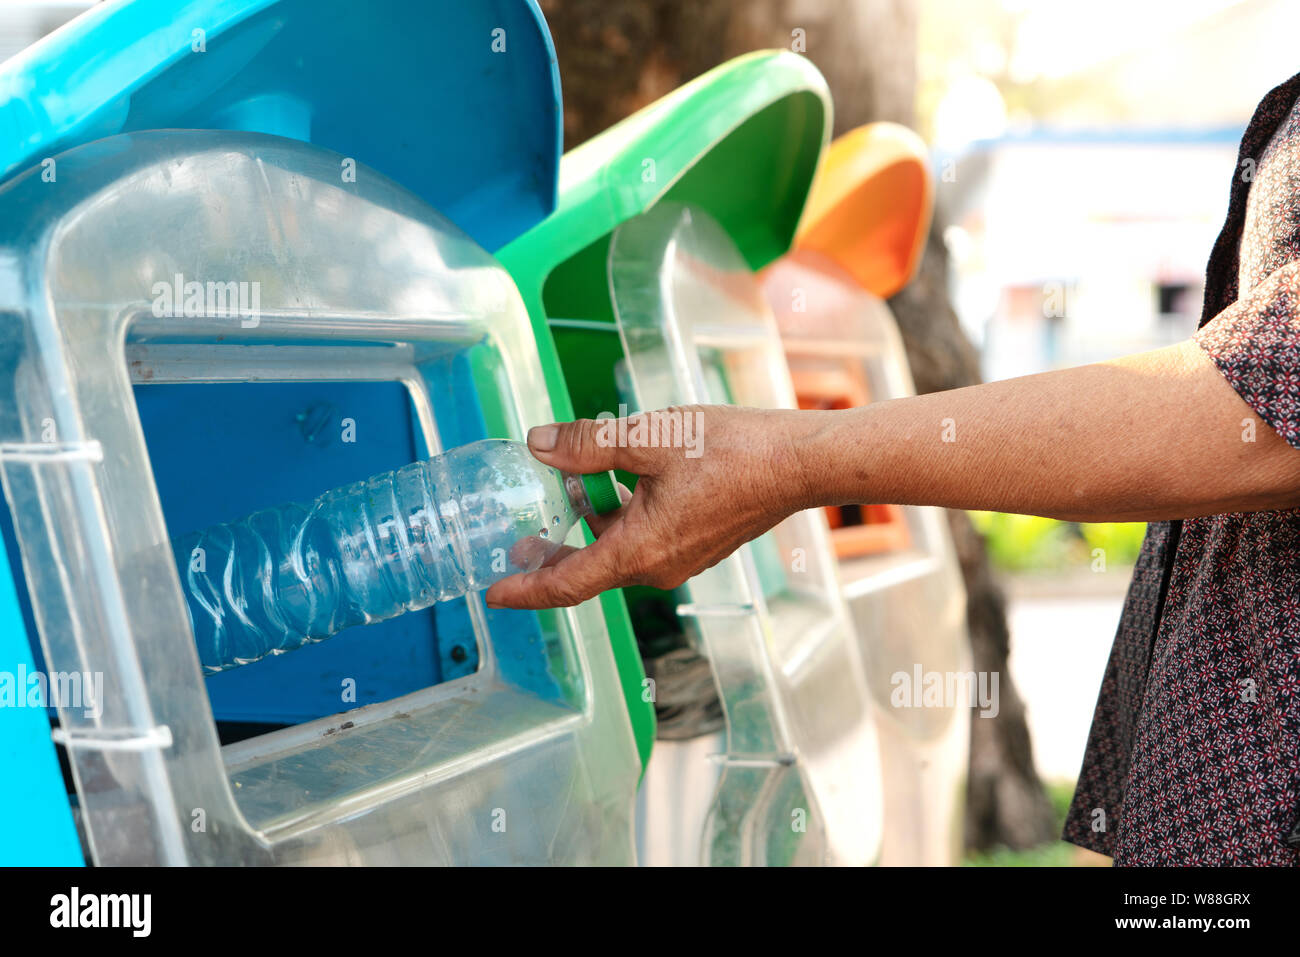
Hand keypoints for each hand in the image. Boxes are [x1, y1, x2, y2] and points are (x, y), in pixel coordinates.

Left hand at [483, 405, 825, 608]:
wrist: (799, 463)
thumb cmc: (732, 452)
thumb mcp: (649, 437)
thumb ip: (587, 444)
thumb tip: (539, 444)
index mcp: (639, 550)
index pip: (566, 584)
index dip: (524, 590)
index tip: (492, 594)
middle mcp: (658, 566)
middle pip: (588, 569)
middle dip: (550, 554)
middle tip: (515, 540)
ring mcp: (681, 557)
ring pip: (617, 549)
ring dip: (588, 524)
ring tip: (565, 488)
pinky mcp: (698, 542)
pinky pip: (644, 539)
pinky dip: (619, 517)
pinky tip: (616, 479)